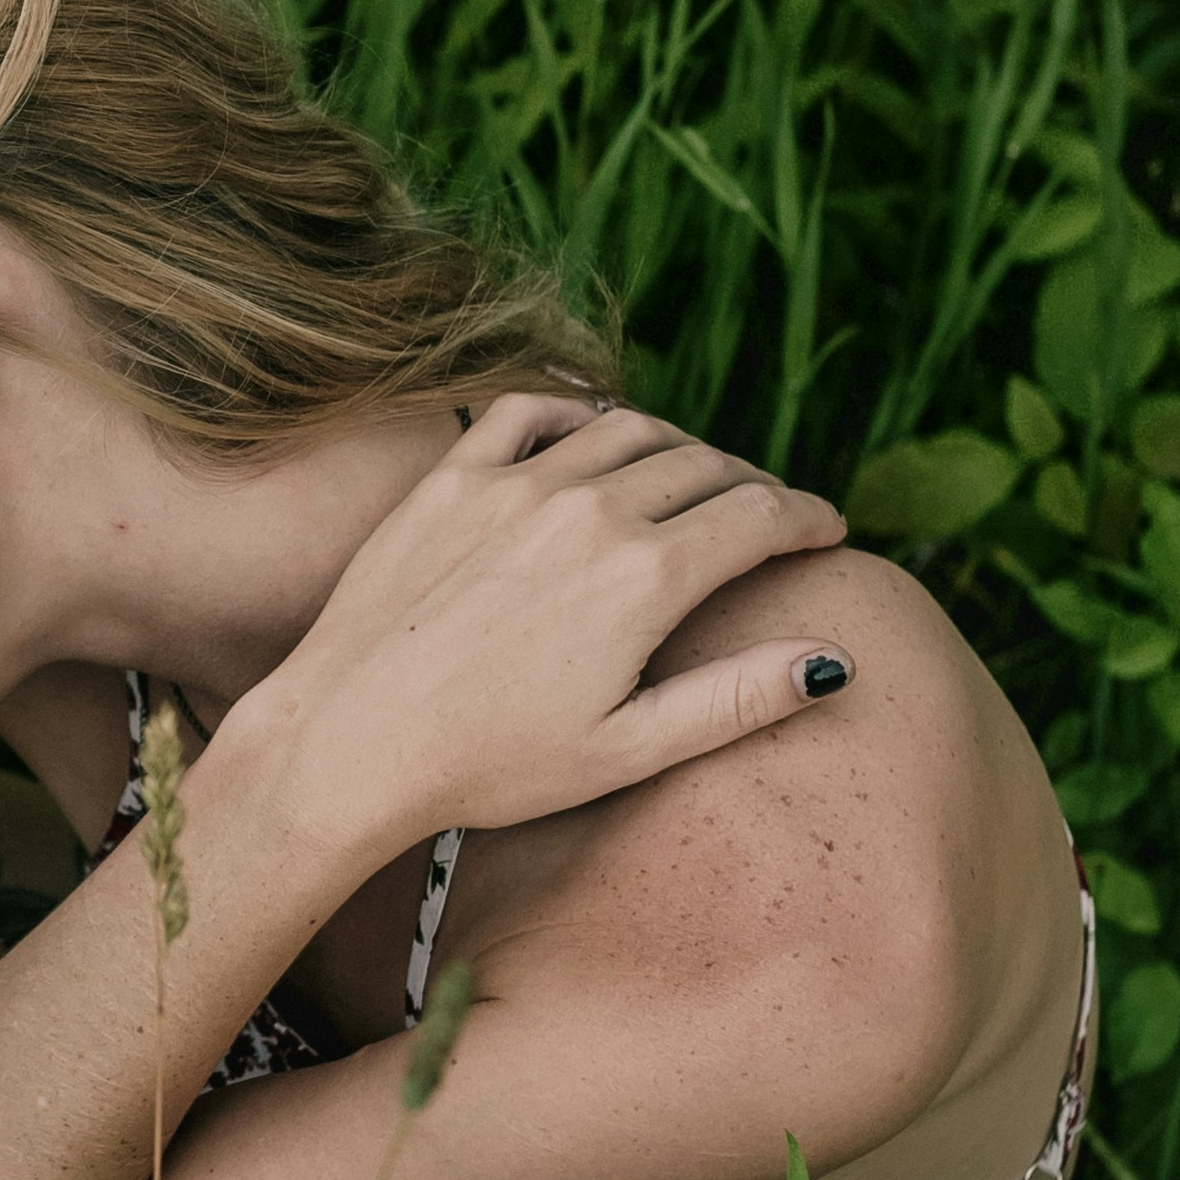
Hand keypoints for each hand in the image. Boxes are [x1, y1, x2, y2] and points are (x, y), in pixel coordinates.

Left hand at [229, 392, 850, 854]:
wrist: (347, 743)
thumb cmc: (487, 767)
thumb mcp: (627, 750)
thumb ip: (736, 699)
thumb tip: (832, 663)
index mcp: (645, 577)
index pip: (760, 516)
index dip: (809, 519)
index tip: (828, 531)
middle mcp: (587, 510)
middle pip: (704, 467)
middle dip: (751, 488)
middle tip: (764, 516)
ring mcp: (513, 485)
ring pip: (628, 430)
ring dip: (677, 447)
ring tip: (692, 480)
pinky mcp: (449, 479)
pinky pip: (531, 412)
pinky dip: (578, 414)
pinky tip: (591, 437)